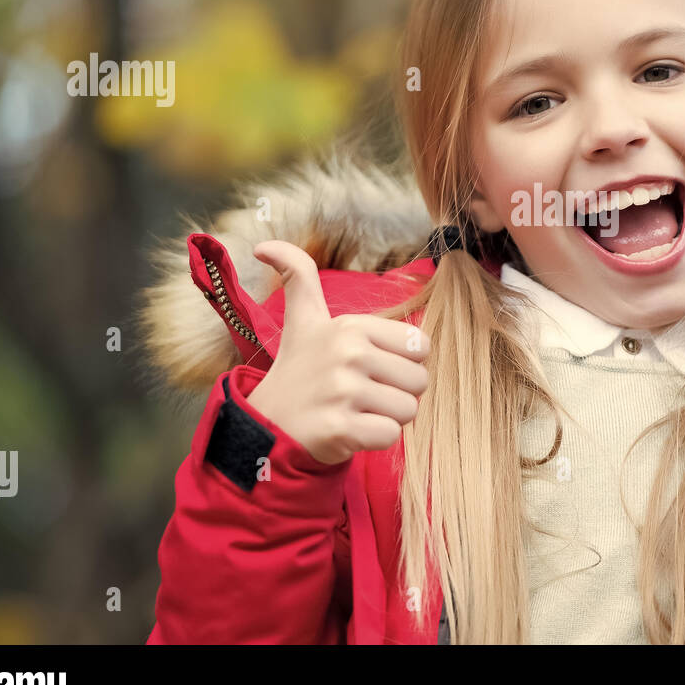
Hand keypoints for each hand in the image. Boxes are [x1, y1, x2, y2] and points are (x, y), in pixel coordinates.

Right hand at [243, 240, 430, 464]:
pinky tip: (349, 431)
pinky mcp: (340, 429)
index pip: (420, 345)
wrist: (266, 425)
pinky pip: (391, 436)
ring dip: (387, 417)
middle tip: (362, 395)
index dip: (402, 362)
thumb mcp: (302, 318)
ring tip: (355, 412)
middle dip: (397, 392)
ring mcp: (343, 392)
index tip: (371, 367)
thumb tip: (265, 244)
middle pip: (419, 380)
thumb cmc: (299, 370)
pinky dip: (375, 439)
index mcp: (350, 326)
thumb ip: (298, 274)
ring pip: (409, 410)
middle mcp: (348, 354)